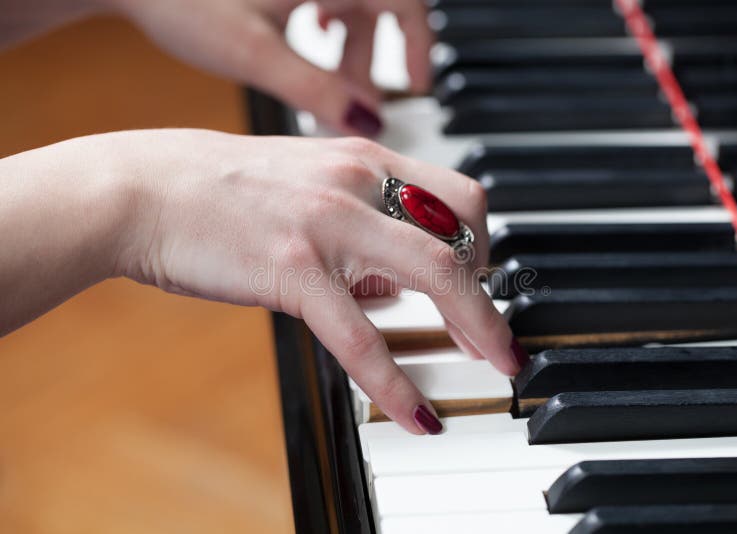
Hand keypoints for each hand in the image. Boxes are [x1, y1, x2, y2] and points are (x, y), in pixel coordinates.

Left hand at [109, 0, 432, 135]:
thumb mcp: (258, 55)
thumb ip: (317, 90)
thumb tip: (366, 121)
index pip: (405, 1)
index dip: (418, 44)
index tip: (416, 84)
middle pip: (377, 10)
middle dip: (369, 61)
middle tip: (356, 104)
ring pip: (348, 6)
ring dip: (345, 49)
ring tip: (320, 84)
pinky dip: (324, 25)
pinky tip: (303, 41)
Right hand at [112, 129, 520, 433]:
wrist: (140, 189)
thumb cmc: (214, 188)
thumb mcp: (299, 185)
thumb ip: (351, 222)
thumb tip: (384, 280)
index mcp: (361, 159)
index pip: (457, 193)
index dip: (481, 240)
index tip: (482, 279)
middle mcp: (357, 182)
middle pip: (465, 230)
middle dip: (494, 289)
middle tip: (499, 335)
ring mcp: (329, 224)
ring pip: (436, 273)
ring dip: (476, 327)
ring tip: (493, 365)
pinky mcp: (295, 268)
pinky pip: (362, 335)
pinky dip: (397, 381)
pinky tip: (416, 413)